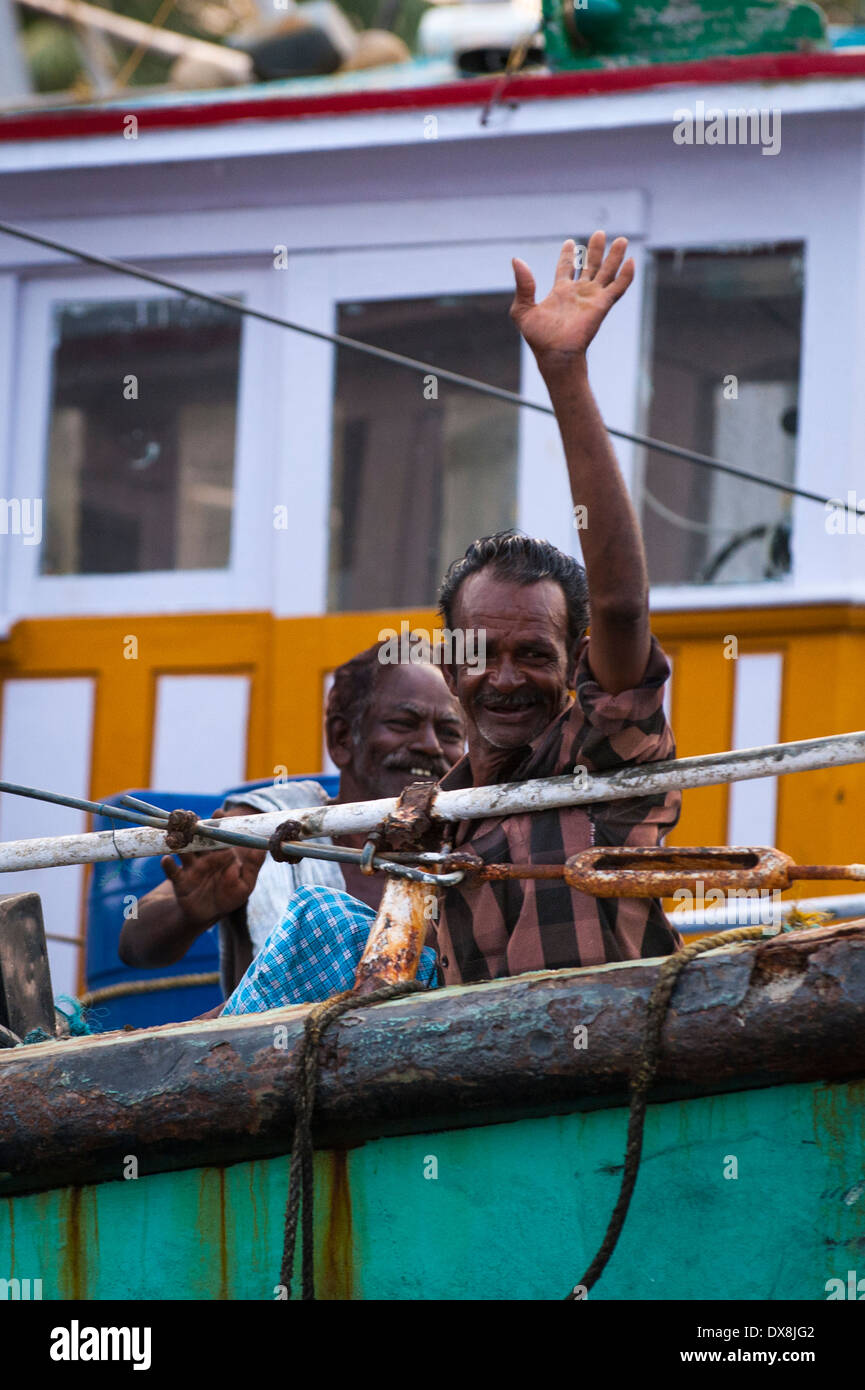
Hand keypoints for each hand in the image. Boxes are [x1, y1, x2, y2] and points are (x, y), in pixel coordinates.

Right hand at [161, 804, 264, 929]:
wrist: (209, 914)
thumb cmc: (228, 896)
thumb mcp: (245, 884)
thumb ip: (253, 866)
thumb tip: (263, 848)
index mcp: (220, 854)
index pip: (219, 836)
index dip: (219, 823)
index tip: (219, 812)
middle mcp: (204, 857)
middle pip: (198, 839)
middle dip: (194, 828)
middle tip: (191, 817)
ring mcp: (190, 867)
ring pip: (183, 851)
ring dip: (179, 843)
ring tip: (177, 836)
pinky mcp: (179, 881)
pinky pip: (172, 871)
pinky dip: (168, 865)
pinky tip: (167, 859)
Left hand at [510, 232, 633, 367]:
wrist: (554, 354)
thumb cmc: (538, 338)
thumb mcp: (522, 309)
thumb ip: (523, 285)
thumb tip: (516, 260)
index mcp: (560, 291)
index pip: (567, 267)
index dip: (569, 255)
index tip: (570, 242)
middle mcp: (578, 292)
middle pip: (590, 265)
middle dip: (595, 250)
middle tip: (600, 233)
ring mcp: (592, 298)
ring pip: (607, 272)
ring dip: (614, 256)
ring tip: (622, 240)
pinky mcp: (602, 305)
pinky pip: (618, 287)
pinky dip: (626, 275)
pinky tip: (631, 261)